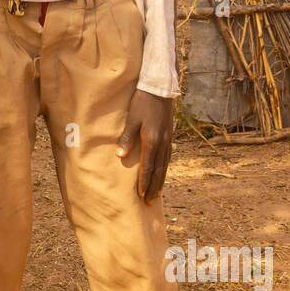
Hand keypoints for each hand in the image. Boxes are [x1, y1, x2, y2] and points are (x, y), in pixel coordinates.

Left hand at [117, 89, 172, 203]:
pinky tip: (162, 174)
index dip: (143, 182)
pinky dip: (164, 169)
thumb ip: (126, 138)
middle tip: (148, 202)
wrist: (159, 88)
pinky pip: (168, 158)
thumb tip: (120, 156)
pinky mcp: (169, 136)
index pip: (147, 167)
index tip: (140, 195)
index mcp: (152, 140)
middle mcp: (162, 143)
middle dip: (152, 187)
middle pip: (158, 170)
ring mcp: (168, 140)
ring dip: (160, 181)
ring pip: (165, 166)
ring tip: (156, 194)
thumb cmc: (142, 102)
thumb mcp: (131, 118)